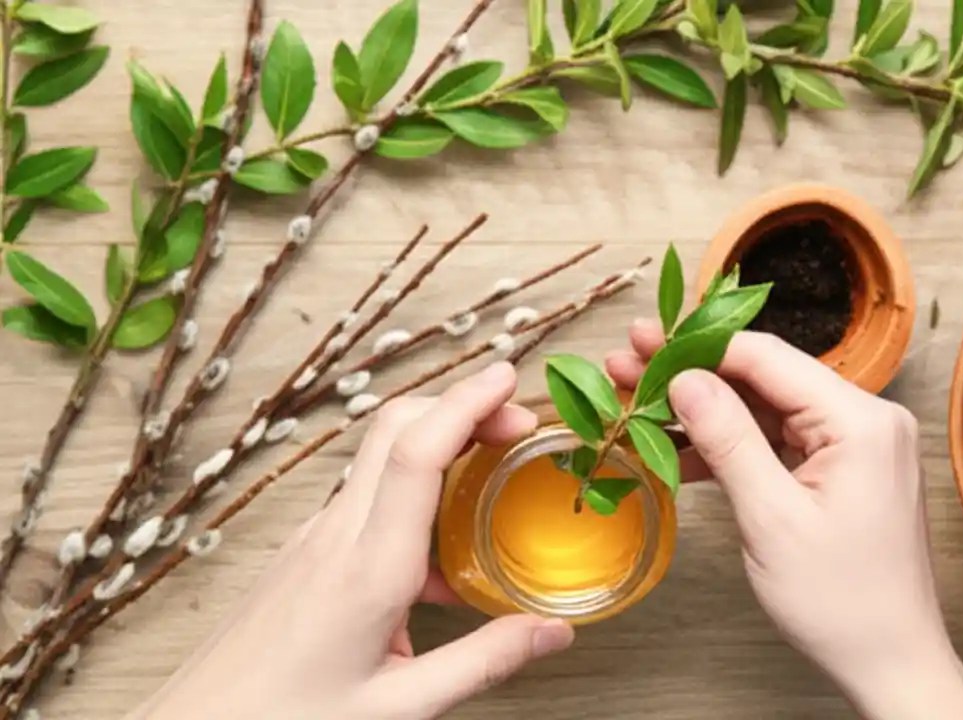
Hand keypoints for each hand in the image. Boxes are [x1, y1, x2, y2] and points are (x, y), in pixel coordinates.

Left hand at [132, 363, 574, 719]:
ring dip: (438, 440)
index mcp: (366, 569)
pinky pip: (367, 497)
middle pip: (394, 429)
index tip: (506, 377)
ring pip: (379, 458)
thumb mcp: (400, 707)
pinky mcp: (307, 552)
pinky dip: (414, 488)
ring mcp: (315, 538)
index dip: (464, 403)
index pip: (416, 453)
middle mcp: (336, 537)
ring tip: (494, 464)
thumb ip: (484, 662)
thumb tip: (553, 632)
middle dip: (459, 404)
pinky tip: (444, 540)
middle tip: (515, 419)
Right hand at [607, 320, 962, 719]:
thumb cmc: (840, 601)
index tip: (641, 342)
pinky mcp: (841, 470)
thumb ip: (728, 440)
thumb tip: (684, 378)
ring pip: (765, 409)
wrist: (890, 661)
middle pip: (764, 378)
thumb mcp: (771, 519)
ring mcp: (855, 445)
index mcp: (861, 421)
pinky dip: (730, 445)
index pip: (768, 357)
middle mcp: (866, 419)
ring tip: (637, 400)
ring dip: (703, 409)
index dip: (697, 346)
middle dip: (691, 372)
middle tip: (625, 363)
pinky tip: (677, 446)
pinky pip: (778, 441)